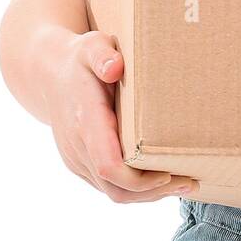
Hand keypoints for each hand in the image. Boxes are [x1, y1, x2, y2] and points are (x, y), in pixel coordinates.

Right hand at [44, 30, 197, 203]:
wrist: (49, 74)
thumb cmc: (80, 59)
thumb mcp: (92, 46)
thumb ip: (103, 55)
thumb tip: (115, 68)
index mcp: (85, 121)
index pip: (108, 165)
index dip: (139, 179)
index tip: (168, 173)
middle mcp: (78, 146)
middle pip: (115, 189)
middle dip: (154, 192)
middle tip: (191, 183)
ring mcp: (77, 158)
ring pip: (113, 193)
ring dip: (148, 195)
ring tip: (184, 184)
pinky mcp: (80, 163)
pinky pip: (107, 186)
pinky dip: (135, 189)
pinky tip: (161, 179)